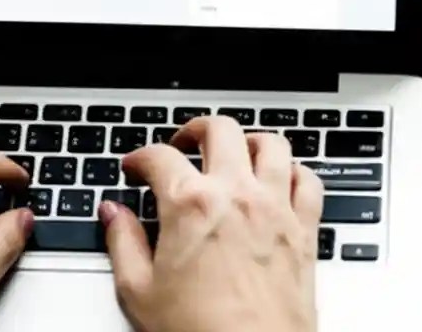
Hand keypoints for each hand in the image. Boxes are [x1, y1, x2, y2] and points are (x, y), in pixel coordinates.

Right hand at [99, 116, 323, 331]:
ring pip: (271, 144)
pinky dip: (294, 172)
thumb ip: (123, 243)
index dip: (140, 156)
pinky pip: (308, 180)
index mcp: (191, 205)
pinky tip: (280, 181)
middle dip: (194, 131)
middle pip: (219, 130)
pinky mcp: (305, 229)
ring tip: (233, 153)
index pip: (159, 156)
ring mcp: (275, 208)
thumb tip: (113, 214)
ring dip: (248, 142)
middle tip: (182, 145)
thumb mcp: (140, 292)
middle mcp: (237, 194)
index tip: (136, 167)